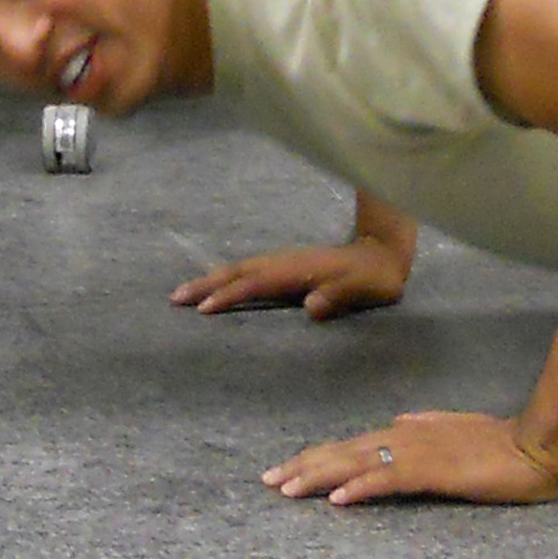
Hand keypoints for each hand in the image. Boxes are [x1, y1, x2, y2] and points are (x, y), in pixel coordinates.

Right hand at [174, 236, 412, 322]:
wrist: (383, 249)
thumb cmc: (376, 276)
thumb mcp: (366, 288)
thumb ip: (339, 296)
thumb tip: (312, 307)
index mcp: (300, 271)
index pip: (257, 284)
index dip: (230, 296)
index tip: (204, 309)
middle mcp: (286, 263)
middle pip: (238, 272)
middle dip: (205, 284)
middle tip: (174, 297)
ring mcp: (284, 262)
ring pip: (240, 268)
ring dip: (210, 279)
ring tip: (183, 292)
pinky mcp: (286, 265)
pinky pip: (248, 270)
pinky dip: (226, 277)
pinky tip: (216, 285)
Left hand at [261, 410, 557, 507]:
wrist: (536, 445)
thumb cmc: (499, 443)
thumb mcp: (454, 432)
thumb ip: (424, 427)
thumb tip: (398, 422)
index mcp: (405, 433)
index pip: (348, 446)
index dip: (314, 457)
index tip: (283, 469)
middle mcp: (402, 439)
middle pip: (340, 453)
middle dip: (301, 467)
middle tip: (267, 481)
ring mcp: (416, 454)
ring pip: (355, 463)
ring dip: (318, 476)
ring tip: (287, 489)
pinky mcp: (434, 472)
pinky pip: (389, 479)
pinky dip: (360, 487)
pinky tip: (338, 499)